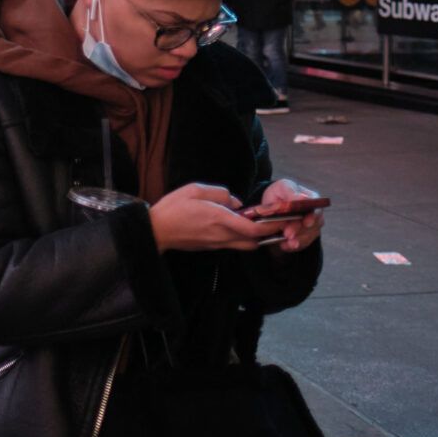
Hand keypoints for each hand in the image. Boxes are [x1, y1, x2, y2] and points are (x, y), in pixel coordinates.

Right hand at [148, 182, 271, 252]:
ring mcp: (216, 244)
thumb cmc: (173, 208)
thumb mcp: (195, 189)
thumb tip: (235, 202)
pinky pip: (232, 244)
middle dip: (267, 234)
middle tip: (272, 222)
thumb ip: (220, 193)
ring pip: (244, 245)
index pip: (254, 229)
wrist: (156, 230)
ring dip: (254, 237)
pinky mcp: (210, 247)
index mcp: (220, 219)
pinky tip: (235, 226)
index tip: (282, 220)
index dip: (271, 227)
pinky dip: (240, 238)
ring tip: (255, 224)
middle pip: (254, 241)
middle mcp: (221, 235)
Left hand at [255, 178, 324, 253]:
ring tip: (285, 241)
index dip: (313, 216)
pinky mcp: (305, 238)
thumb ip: (291, 192)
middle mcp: (315, 213)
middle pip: (312, 224)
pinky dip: (292, 246)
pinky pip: (302, 244)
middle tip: (287, 234)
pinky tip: (283, 245)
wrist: (270, 210)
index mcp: (311, 198)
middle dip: (299, 229)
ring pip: (308, 235)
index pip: (316, 208)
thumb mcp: (281, 188)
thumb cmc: (278, 195)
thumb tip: (304, 198)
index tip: (306, 223)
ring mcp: (312, 227)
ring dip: (297, 239)